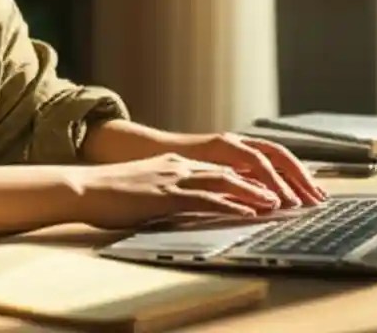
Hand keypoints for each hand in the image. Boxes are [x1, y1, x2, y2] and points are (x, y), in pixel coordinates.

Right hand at [71, 153, 283, 229]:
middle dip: (269, 182)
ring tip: (281, 202)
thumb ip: (174, 193)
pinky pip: (206, 198)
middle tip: (292, 194)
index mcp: (180, 164)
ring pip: (227, 180)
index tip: (283, 187)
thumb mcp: (150, 188)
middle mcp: (183, 166)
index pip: (229, 165)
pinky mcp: (166, 195)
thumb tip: (196, 206)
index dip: (258, 176)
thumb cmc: (111, 193)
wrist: (84, 187)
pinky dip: (232, 204)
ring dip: (257, 192)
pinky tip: (250, 211)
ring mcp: (175, 179)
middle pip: (236, 168)